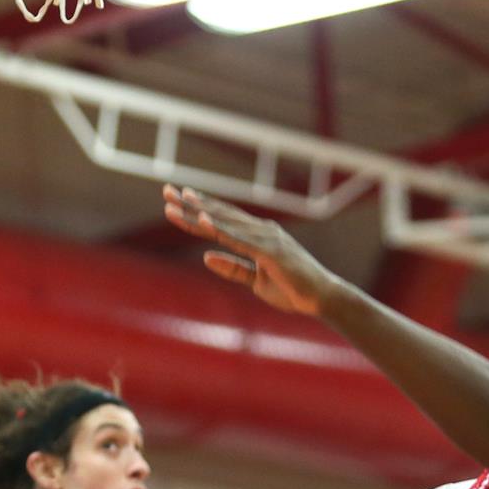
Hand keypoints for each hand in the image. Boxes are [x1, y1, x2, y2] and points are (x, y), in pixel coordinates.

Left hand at [162, 185, 339, 316]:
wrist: (322, 298)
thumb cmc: (293, 290)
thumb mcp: (256, 282)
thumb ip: (233, 269)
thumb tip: (206, 257)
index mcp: (257, 236)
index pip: (222, 219)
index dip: (197, 209)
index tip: (176, 199)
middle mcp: (261, 231)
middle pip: (219, 214)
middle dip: (191, 203)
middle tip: (166, 190)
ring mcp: (266, 238)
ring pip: (225, 222)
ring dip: (198, 213)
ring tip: (175, 203)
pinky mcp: (270, 251)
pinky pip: (240, 239)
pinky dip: (220, 229)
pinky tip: (202, 221)